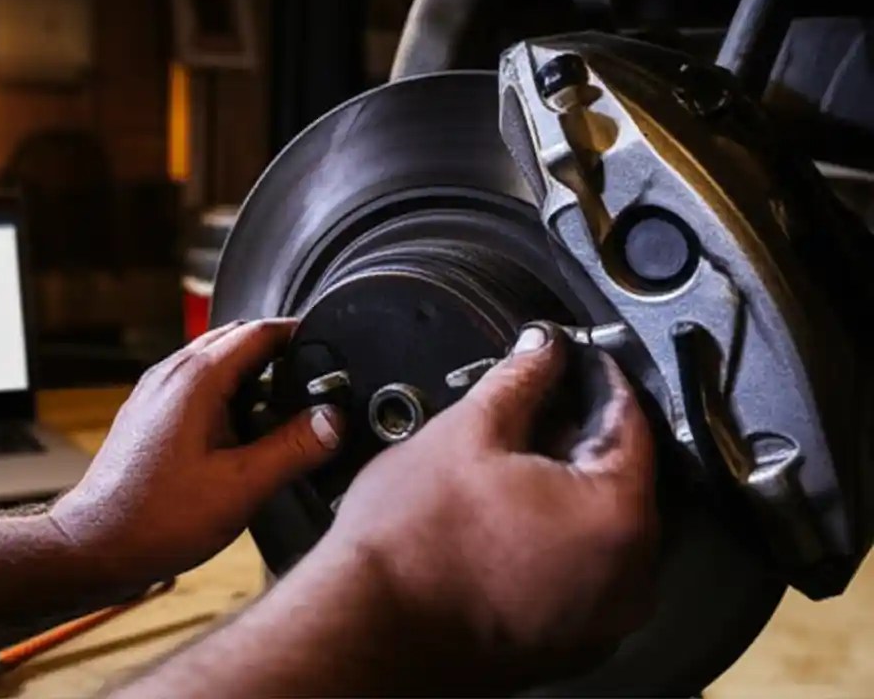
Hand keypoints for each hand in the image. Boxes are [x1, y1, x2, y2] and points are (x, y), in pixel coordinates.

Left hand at [51, 319, 343, 584]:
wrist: (96, 546)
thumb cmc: (157, 520)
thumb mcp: (242, 488)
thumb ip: (293, 449)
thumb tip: (333, 421)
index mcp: (196, 379)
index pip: (259, 331)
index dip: (299, 334)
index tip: (329, 349)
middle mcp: (171, 374)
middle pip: (236, 340)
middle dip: (278, 354)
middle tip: (313, 384)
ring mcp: (155, 392)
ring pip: (215, 362)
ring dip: (251, 375)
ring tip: (283, 412)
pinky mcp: (149, 414)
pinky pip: (196, 385)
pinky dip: (226, 394)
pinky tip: (241, 436)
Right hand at [319, 322, 657, 689]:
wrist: (364, 627)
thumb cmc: (409, 544)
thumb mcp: (467, 432)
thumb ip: (520, 381)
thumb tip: (543, 352)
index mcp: (617, 519)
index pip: (632, 424)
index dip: (598, 380)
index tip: (574, 361)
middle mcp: (626, 580)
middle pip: (619, 480)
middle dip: (577, 436)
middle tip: (531, 405)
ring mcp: (598, 621)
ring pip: (596, 530)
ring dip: (562, 489)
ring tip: (503, 464)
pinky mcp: (565, 645)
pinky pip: (577, 574)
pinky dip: (551, 540)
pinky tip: (500, 518)